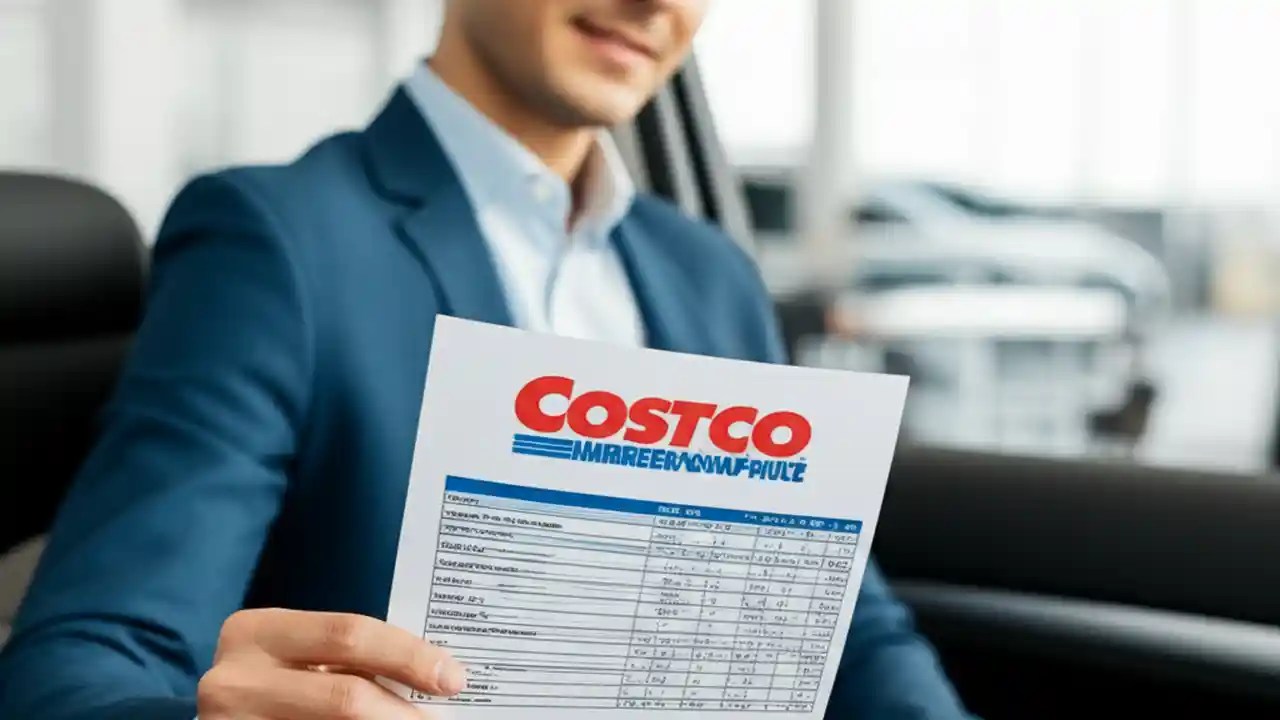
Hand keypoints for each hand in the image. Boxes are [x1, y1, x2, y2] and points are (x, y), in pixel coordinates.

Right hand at [197, 608, 465, 718]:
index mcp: (256, 631)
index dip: (408, 656)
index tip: (453, 678)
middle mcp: (234, 679)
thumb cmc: (276, 686)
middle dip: (405, 712)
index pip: (348, 633)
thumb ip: (350, 658)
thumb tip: (436, 673)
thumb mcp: (302, 659)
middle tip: (445, 718)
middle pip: (346, 694)